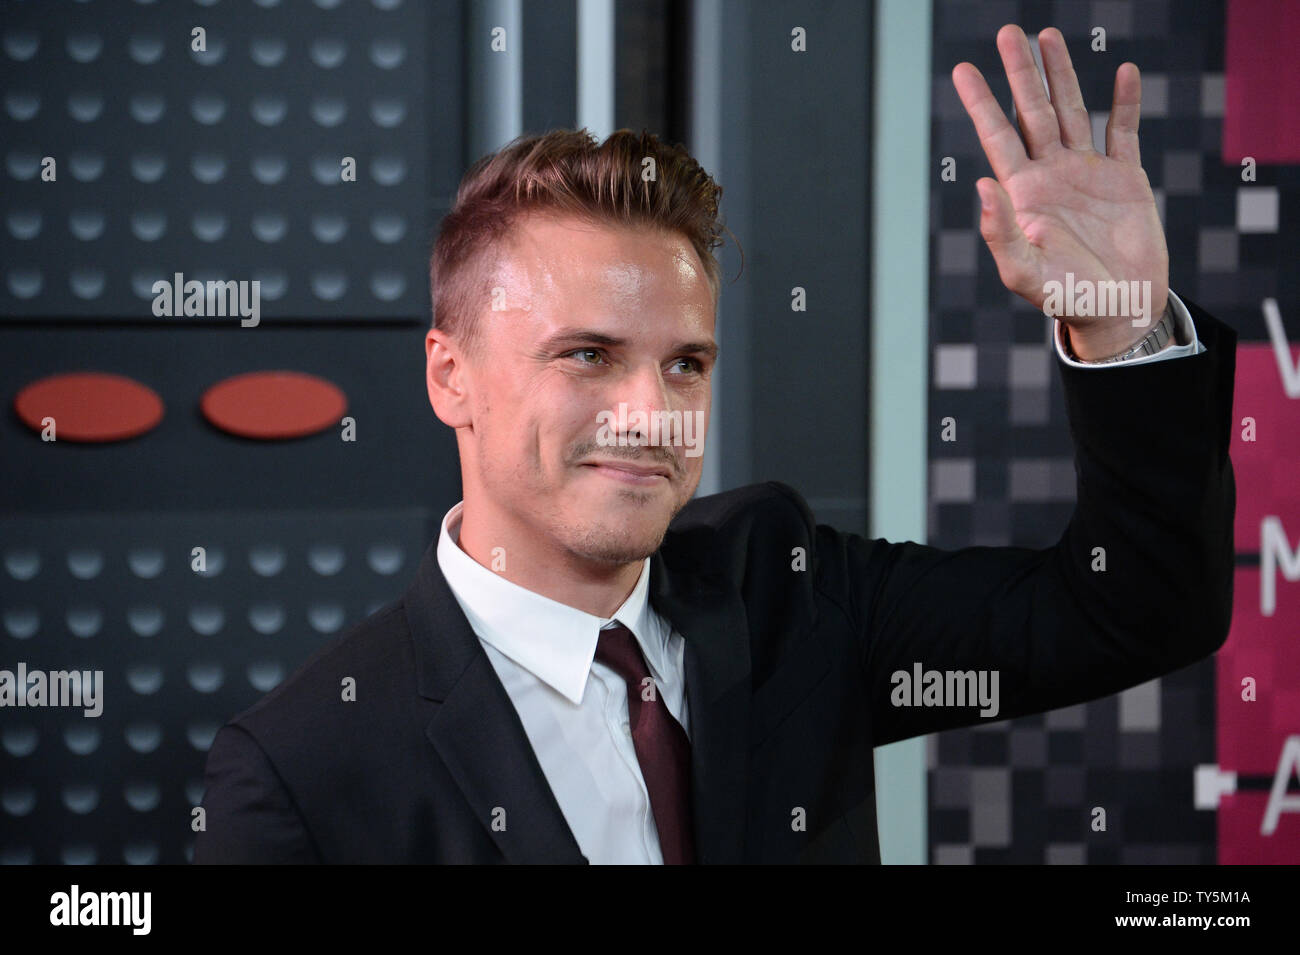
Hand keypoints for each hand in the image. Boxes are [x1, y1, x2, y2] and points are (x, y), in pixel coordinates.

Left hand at [952, 25, 1168, 359]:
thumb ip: (999, 233)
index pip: (997, 137)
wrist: (1117, 310)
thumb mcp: (1022, 273)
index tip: (963, 69)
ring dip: (1061, 75)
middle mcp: (1051, 175)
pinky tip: (1124, 73)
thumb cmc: (1065, 299)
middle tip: (1008, 33)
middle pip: (1032, 112)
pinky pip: (1124, 132)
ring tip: (1048, 36)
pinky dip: (1125, 102)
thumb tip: (981, 185)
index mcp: (1023, 193)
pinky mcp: (1125, 179)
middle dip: (1020, 73)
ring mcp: (1087, 173)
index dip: (982, 103)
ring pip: (1071, 112)